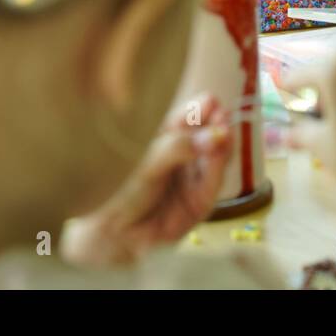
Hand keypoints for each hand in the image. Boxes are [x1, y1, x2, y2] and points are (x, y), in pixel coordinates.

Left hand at [62, 94, 232, 266]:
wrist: (110, 235)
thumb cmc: (118, 193)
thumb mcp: (145, 163)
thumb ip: (179, 147)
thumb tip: (215, 134)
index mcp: (164, 140)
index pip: (186, 119)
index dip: (200, 109)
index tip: (211, 100)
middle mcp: (182, 157)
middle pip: (206, 136)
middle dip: (217, 124)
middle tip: (222, 115)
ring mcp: (193, 179)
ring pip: (215, 157)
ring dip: (223, 144)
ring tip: (225, 131)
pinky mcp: (201, 202)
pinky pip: (214, 182)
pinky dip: (219, 166)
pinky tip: (221, 152)